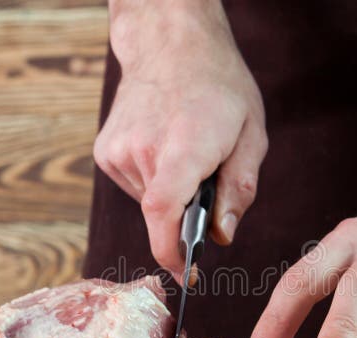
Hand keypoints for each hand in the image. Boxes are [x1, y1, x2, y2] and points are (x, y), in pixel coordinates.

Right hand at [94, 0, 267, 283]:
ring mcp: (118, 151)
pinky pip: (135, 187)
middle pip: (163, 213)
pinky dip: (154, 182)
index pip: (164, 211)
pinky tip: (163, 149)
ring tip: (186, 153)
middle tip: (208, 179)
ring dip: (172, 194)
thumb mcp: (251, 135)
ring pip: (149, 201)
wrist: (170, 45)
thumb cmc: (219, 88)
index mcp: (184, 145)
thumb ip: (239, 190)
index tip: (188, 273)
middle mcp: (143, 149)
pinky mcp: (105, 153)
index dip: (172, 251)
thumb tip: (221, 236)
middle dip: (188, 213)